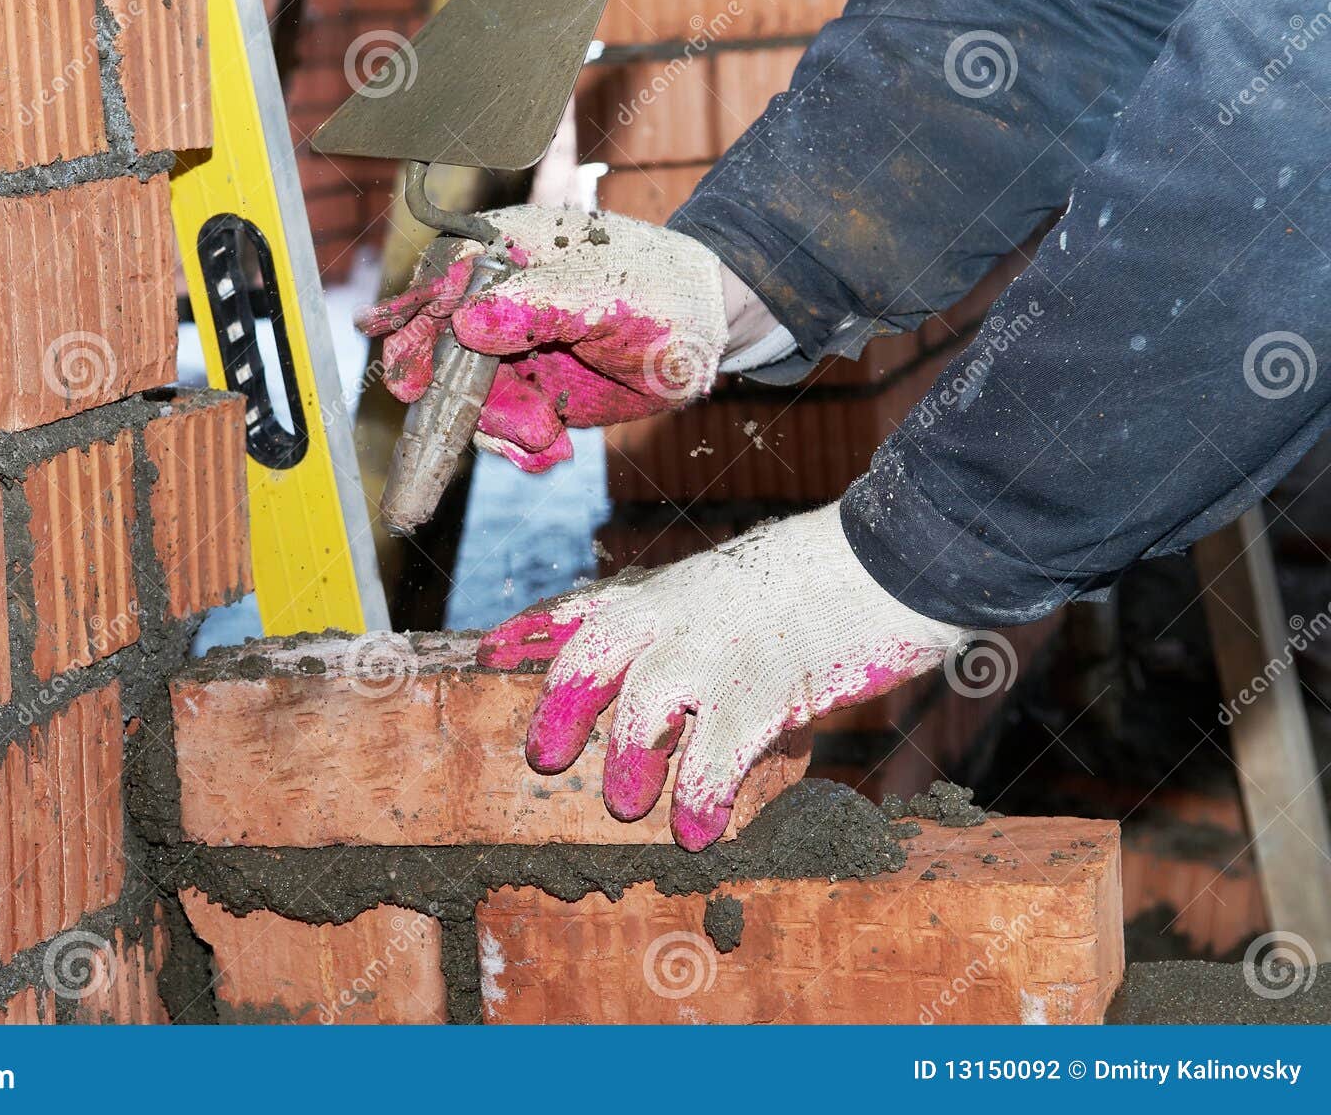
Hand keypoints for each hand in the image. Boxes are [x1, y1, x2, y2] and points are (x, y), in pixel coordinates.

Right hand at [356, 206, 729, 472]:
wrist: (707, 333)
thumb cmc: (663, 291)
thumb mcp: (607, 295)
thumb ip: (537, 305)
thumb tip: (466, 320)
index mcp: (503, 249)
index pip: (439, 281)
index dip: (416, 326)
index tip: (412, 377)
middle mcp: (493, 299)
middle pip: (438, 349)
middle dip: (454, 397)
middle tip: (467, 424)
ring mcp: (506, 349)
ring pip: (466, 398)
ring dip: (501, 426)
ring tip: (547, 435)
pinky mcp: (525, 391)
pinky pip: (499, 427)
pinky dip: (520, 445)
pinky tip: (553, 447)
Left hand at [476, 503, 965, 849]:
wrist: (897, 557)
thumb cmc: (830, 574)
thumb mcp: (744, 582)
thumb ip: (705, 625)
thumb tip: (689, 679)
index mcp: (675, 591)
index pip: (586, 607)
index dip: (533, 631)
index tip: (491, 652)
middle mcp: (681, 615)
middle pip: (592, 655)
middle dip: (563, 707)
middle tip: (548, 758)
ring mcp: (718, 650)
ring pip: (643, 709)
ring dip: (632, 763)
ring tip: (630, 806)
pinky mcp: (765, 689)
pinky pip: (713, 756)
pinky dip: (699, 798)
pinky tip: (698, 831)